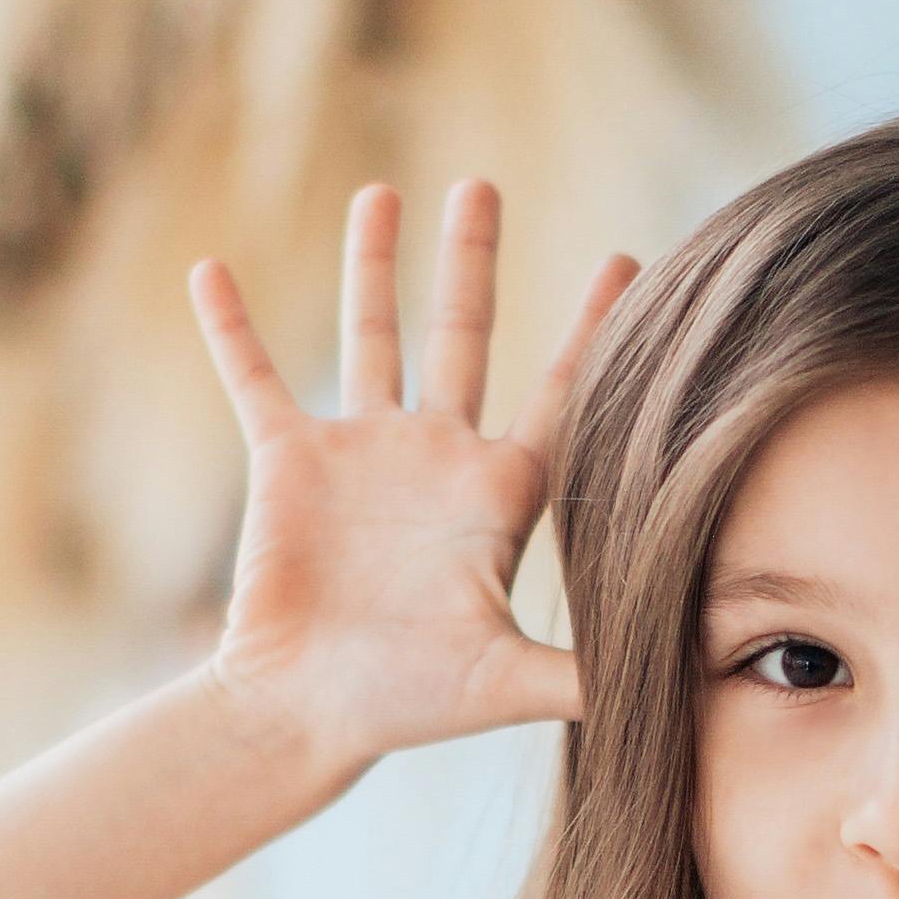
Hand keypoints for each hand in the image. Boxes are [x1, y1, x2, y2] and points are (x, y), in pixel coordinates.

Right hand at [192, 180, 637, 783]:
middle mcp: (434, 457)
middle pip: (460, 335)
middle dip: (472, 262)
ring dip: (372, 266)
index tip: (628, 259)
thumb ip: (583, 669)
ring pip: (369, 336)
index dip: (592, 332)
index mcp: (497, 494)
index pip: (559, 396)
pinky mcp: (288, 461)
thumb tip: (687, 675)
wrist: (306, 713)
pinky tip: (210, 269)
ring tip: (382, 194)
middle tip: (482, 185)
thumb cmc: (409, 703)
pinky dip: (231, 326)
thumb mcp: (507, 683)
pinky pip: (253, 377)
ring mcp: (360, 451)